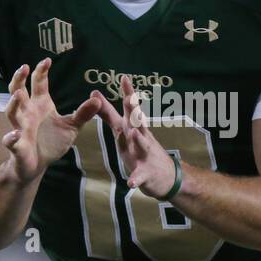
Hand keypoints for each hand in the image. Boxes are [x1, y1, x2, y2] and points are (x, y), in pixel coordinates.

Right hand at [2, 59, 100, 182]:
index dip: (41, 72)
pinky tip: (14, 135)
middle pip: (18, 91)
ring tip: (18, 94)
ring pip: (12, 112)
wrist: (38, 165)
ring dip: (13, 103)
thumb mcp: (71, 126)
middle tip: (23, 67)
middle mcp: (27, 113)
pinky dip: (11, 138)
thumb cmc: (52, 141)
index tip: (47, 60)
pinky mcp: (17, 146)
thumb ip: (83, 114)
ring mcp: (20, 128)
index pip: (38, 84)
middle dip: (19, 79)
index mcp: (40, 104)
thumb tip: (97, 100)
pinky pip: (11, 141)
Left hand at [92, 75, 179, 198]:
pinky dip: (136, 179)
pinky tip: (131, 183)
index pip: (129, 109)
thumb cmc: (141, 150)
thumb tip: (93, 94)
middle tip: (130, 98)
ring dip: (137, 140)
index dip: (128, 94)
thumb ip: (108, 114)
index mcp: (133, 128)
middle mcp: (141, 138)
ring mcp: (145, 155)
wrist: (167, 177)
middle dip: (134, 111)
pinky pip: (140, 176)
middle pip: (138, 122)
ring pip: (141, 146)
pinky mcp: (146, 173)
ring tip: (131, 133)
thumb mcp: (124, 130)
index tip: (124, 78)